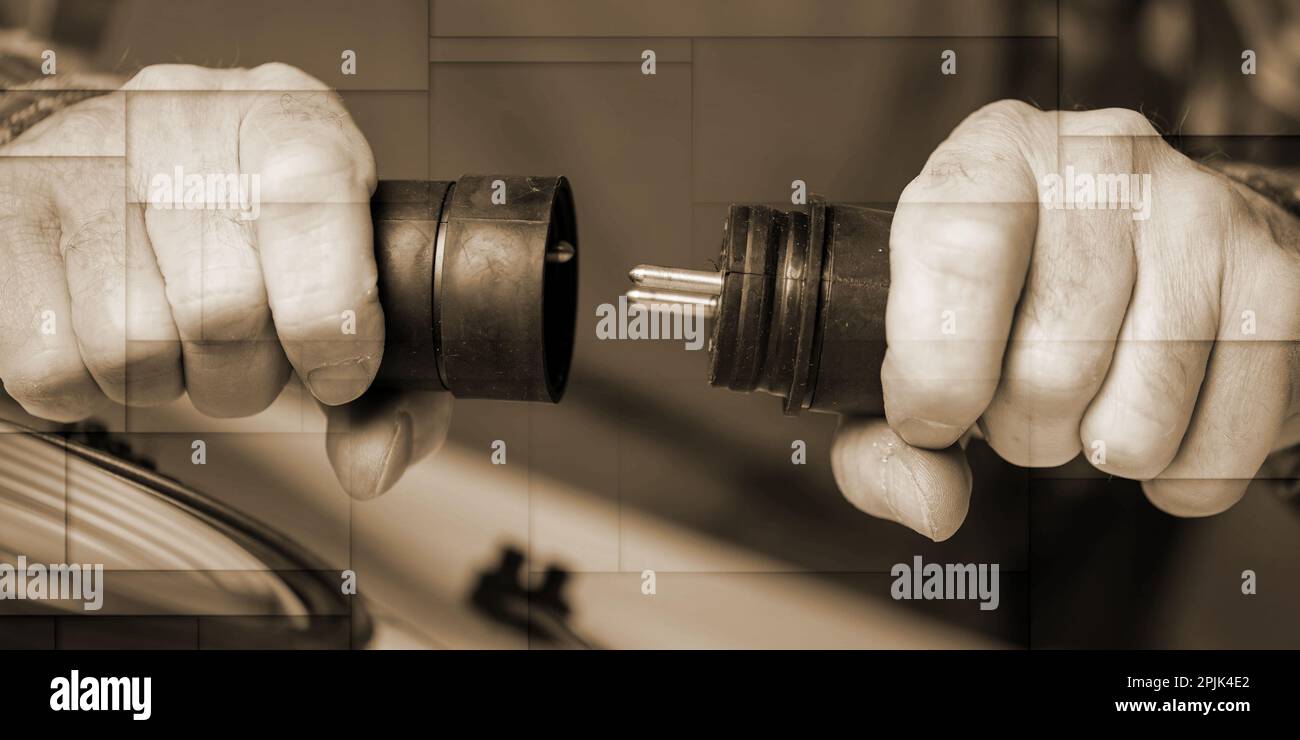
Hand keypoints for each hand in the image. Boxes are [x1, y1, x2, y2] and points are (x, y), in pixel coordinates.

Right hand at [0, 63, 449, 498]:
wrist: (135, 173)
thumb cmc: (261, 244)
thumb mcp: (350, 293)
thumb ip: (388, 392)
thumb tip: (370, 468)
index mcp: (288, 121)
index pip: (311, 201)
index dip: (331, 316)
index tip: (337, 373)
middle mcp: (181, 118)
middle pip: (220, 305)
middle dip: (246, 372)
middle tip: (244, 352)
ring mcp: (81, 159)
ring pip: (129, 344)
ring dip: (166, 380)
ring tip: (176, 333)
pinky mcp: (8, 212)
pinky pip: (49, 364)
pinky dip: (90, 388)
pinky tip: (112, 336)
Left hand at [832, 100, 1299, 539]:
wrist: (1155, 251)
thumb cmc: (1012, 300)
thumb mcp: (917, 348)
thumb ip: (884, 441)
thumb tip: (931, 504)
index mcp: (993, 155)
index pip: (957, 253)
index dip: (935, 372)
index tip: (931, 416)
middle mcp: (1104, 159)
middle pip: (1051, 366)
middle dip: (1021, 428)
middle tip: (1023, 398)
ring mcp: (1204, 214)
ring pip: (1134, 421)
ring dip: (1095, 452)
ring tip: (1090, 398)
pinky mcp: (1280, 282)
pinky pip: (1214, 453)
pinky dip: (1172, 475)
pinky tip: (1154, 416)